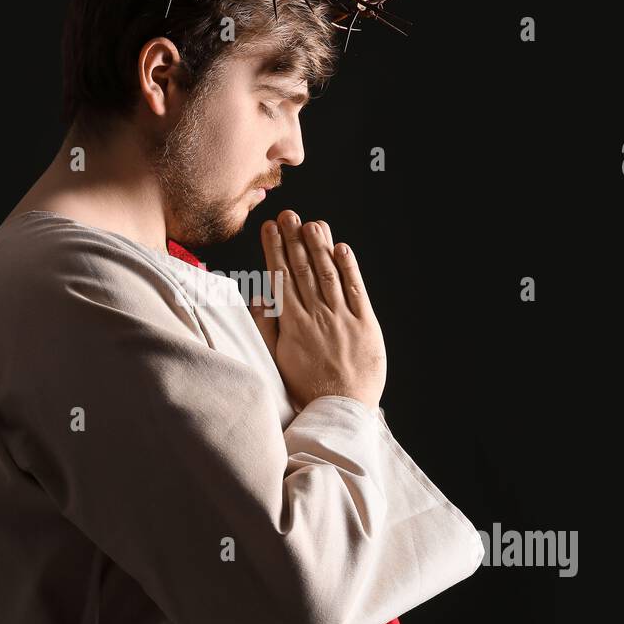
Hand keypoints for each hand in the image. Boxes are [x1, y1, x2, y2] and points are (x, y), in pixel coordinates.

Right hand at [247, 210, 386, 413]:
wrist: (339, 409)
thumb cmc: (305, 388)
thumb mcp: (275, 358)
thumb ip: (266, 325)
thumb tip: (257, 296)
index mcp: (292, 323)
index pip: (281, 277)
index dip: (275, 249)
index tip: (270, 227)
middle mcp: (316, 315)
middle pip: (303, 269)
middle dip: (294, 239)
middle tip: (289, 214)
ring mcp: (342, 318)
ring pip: (328, 274)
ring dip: (319, 246)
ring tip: (312, 223)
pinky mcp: (365, 324)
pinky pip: (357, 290)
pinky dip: (349, 268)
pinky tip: (342, 248)